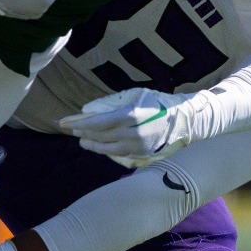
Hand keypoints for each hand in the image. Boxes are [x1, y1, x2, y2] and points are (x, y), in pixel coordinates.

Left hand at [58, 87, 196, 167]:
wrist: (182, 120)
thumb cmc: (157, 103)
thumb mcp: (136, 96)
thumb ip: (114, 104)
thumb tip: (90, 111)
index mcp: (130, 115)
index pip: (99, 122)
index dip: (81, 124)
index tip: (68, 122)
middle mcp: (132, 133)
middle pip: (101, 136)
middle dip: (84, 133)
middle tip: (74, 130)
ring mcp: (136, 146)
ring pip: (107, 148)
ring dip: (92, 145)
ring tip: (82, 141)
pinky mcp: (140, 154)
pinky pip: (117, 154)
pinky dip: (105, 150)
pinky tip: (98, 147)